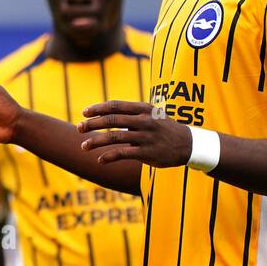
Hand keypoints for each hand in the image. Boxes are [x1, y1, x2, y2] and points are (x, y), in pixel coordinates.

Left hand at [77, 100, 193, 167]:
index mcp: (143, 109)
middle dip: (92, 124)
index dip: (98, 108)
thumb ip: (130, 114)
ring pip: (114, 137)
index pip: (116, 105)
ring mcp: (145, 137)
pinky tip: (99, 160)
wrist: (187, 144)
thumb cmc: (163, 128)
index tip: (84, 112)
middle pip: (112, 120)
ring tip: (83, 146)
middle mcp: (144, 121)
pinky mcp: (147, 152)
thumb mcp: (150, 114)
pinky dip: (108, 156)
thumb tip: (103, 114)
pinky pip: (123, 153)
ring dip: (95, 142)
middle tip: (78, 128)